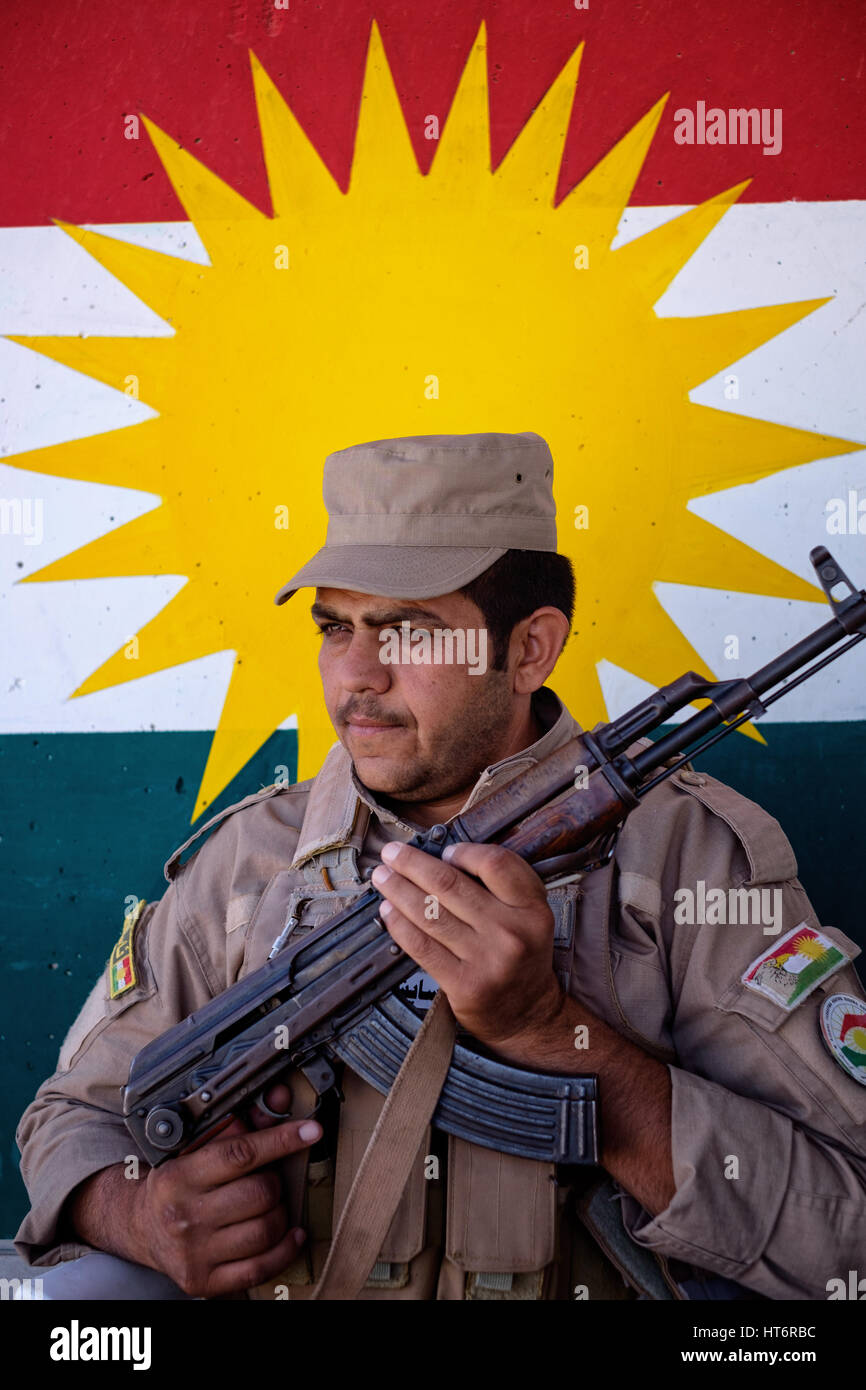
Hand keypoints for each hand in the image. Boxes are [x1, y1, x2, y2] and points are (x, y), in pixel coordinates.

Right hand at [131, 1081, 320, 1297]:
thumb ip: (241, 1125)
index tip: (311, 1131)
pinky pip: (261, 1268)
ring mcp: (194, 1252)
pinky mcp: (204, 1281)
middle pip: (260, 1194)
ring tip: (271, 1207)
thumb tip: (281, 1098)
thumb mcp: (197, 1148)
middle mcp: (183, 1215)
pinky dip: (285, 1249)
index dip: (282, 1140)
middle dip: (275, 1183)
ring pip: (266, 1230)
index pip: (241, 1154)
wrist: (138, 1227)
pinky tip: (290, 1235)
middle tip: (268, 1180)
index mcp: (179, 1176)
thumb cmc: (176, 1183)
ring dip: (280, 1215)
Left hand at [371, 840, 564, 1054]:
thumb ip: (499, 888)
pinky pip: (421, 946)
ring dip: (398, 889)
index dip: (465, 851)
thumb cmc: (522, 957)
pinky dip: (399, 925)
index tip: (444, 851)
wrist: (529, 1014)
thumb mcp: (529, 917)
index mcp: (532, 909)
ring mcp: (487, 959)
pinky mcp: (464, 984)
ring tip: (382, 878)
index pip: (495, 864)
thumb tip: (444, 859)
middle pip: (451, 884)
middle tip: (392, 853)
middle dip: (413, 863)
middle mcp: (511, 932)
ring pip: (430, 912)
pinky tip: (388, 912)